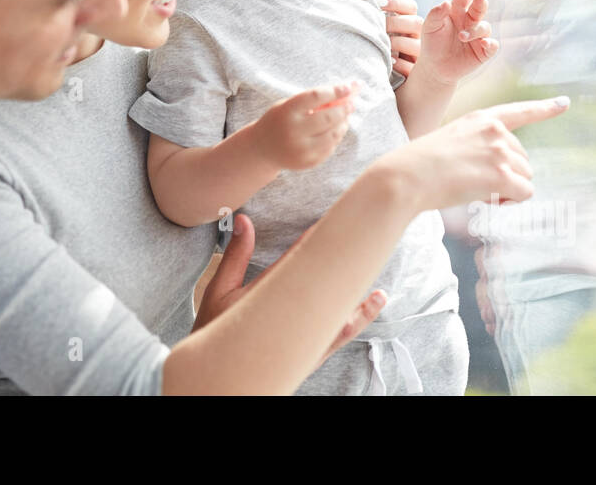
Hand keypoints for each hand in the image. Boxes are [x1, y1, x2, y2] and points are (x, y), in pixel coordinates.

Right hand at [192, 213, 388, 366]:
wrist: (216, 376)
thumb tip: (244, 218)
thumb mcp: (219, 290)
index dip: (319, 244)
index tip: (334, 224)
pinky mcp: (308, 358)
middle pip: (328, 293)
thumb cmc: (214, 330)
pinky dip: (356, 323)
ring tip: (380, 293)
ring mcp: (302, 344)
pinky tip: (368, 309)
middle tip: (366, 247)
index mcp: (269, 300)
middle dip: (347, 270)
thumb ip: (236, 254)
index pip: (300, 266)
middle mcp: (291, 324)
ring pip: (340, 323)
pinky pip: (338, 340)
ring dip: (361, 306)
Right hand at [250, 81, 360, 170]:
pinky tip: (334, 130)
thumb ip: (314, 100)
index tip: (347, 87)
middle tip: (352, 103)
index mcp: (287, 111)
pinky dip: (336, 137)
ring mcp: (302, 149)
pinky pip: (331, 147)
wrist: (262, 149)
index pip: (316, 96)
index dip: (335, 91)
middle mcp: (293, 131)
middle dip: (344, 109)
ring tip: (344, 117)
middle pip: (329, 117)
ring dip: (344, 123)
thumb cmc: (280, 120)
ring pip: (334, 134)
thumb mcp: (289, 105)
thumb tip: (345, 92)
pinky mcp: (309, 162)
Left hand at [380, 0, 423, 79]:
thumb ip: (374, 18)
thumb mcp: (377, 31)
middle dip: (396, 22)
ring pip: (415, 44)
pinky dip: (400, 63)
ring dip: (397, 42)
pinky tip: (389, 62)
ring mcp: (419, 54)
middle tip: (379, 26)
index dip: (396, 3)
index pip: (410, 7)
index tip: (379, 3)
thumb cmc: (374, 48)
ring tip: (382, 45)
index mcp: (408, 23)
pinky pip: (412, 67)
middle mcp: (417, 36)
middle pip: (416, 23)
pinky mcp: (415, 73)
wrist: (377, 76)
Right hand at [401, 96, 571, 207]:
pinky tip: (485, 198)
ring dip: (507, 190)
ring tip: (473, 188)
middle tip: (473, 181)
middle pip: (523, 159)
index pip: (519, 111)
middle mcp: (495, 130)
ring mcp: (500, 151)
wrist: (407, 176)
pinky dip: (509, 201)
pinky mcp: (502, 175)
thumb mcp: (451, 142)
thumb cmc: (420, 166)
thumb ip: (479, 148)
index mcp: (480, 118)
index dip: (544, 109)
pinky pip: (524, 194)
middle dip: (506, 176)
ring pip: (525, 178)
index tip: (564, 103)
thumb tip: (506, 176)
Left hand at [417, 0, 498, 85]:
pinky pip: (492, 45)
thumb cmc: (432, 44)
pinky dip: (490, 44)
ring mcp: (478, 35)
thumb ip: (435, 14)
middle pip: (480, 6)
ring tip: (462, 37)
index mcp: (456, 11)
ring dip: (475, 30)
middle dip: (480, 2)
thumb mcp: (428, 27)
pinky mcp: (483, 50)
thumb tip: (446, 3)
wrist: (435, 68)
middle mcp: (469, 20)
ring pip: (484, 26)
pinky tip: (483, 44)